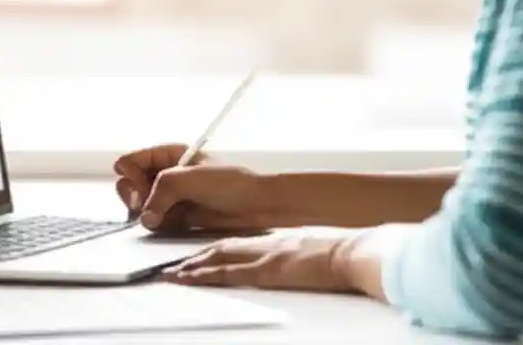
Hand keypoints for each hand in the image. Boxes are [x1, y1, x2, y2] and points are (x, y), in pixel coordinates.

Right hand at [113, 143, 273, 231]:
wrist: (257, 206)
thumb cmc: (230, 183)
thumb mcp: (189, 178)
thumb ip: (160, 190)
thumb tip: (144, 216)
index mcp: (169, 154)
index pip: (131, 161)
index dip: (130, 174)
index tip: (142, 185)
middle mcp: (166, 174)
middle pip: (129, 183)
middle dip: (133, 195)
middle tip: (144, 203)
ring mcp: (171, 197)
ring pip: (139, 206)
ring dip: (144, 212)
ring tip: (159, 216)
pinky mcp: (177, 218)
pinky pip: (154, 222)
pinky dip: (155, 225)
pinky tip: (166, 225)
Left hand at [163, 231, 356, 291]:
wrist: (351, 252)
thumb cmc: (340, 255)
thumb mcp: (313, 254)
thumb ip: (298, 258)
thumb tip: (297, 264)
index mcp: (275, 243)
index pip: (236, 245)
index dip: (214, 251)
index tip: (197, 258)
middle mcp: (264, 246)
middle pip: (220, 249)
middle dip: (195, 259)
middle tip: (173, 268)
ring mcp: (263, 257)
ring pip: (217, 258)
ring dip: (192, 266)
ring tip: (170, 275)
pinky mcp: (265, 271)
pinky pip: (227, 274)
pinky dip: (204, 276)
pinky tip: (189, 279)